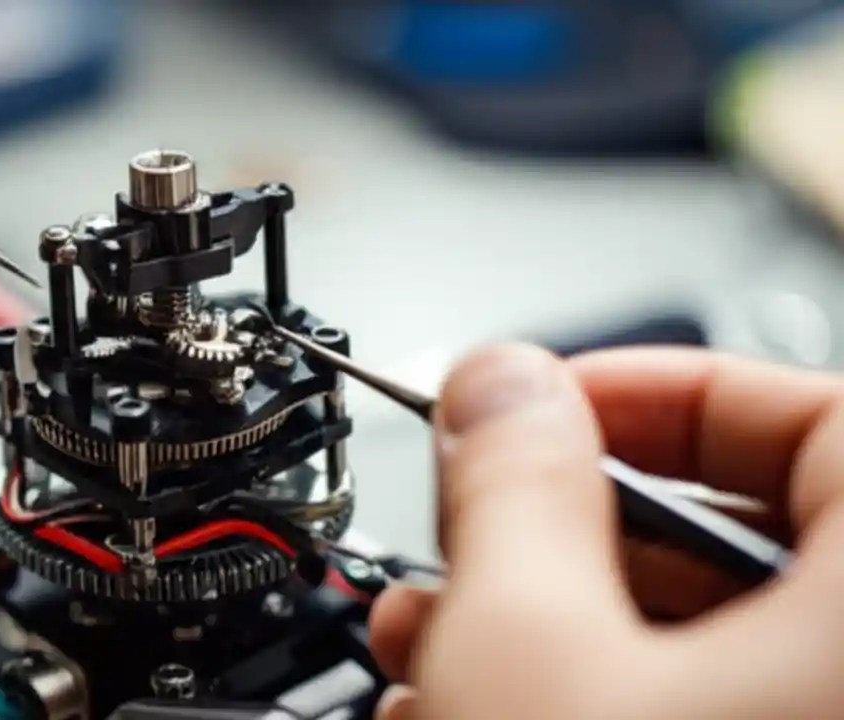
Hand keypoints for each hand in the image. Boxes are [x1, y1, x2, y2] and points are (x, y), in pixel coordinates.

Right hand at [369, 345, 843, 718]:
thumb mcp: (526, 650)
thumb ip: (515, 484)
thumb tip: (502, 386)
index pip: (820, 419)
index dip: (663, 395)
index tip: (553, 410)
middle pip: (746, 542)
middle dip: (566, 533)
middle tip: (475, 532)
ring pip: (710, 646)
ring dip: (553, 624)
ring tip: (436, 640)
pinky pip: (705, 714)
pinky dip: (595, 697)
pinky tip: (478, 702)